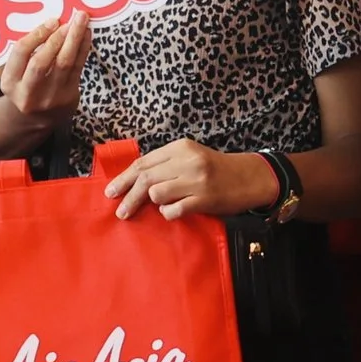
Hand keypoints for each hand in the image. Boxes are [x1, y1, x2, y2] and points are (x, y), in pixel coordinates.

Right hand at [0, 13, 90, 125]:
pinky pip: (78, 68)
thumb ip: (26, 52)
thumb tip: (50, 22)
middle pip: (41, 61)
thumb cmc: (25, 85)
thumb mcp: (15, 73)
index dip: (37, 34)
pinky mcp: (68, 98)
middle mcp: (27, 93)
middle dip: (57, 37)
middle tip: (69, 19)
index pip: (20, 53)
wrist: (35, 120)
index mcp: (9, 83)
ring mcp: (50, 98)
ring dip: (74, 39)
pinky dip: (83, 49)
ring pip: (64, 64)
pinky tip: (86, 34)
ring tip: (81, 21)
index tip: (52, 21)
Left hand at [104, 140, 278, 220]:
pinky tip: (173, 212)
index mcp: (180, 147)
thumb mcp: (190, 157)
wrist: (250, 177)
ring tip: (159, 207)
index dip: (124, 178)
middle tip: (119, 211)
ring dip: (153, 204)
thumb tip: (132, 180)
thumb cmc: (215, 169)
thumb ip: (166, 165)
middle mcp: (187, 161)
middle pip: (145, 178)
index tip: (110, 192)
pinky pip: (174, 209)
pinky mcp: (204, 199)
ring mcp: (196, 180)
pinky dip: (169, 213)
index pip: (143, 163)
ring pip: (156, 193)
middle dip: (128, 195)